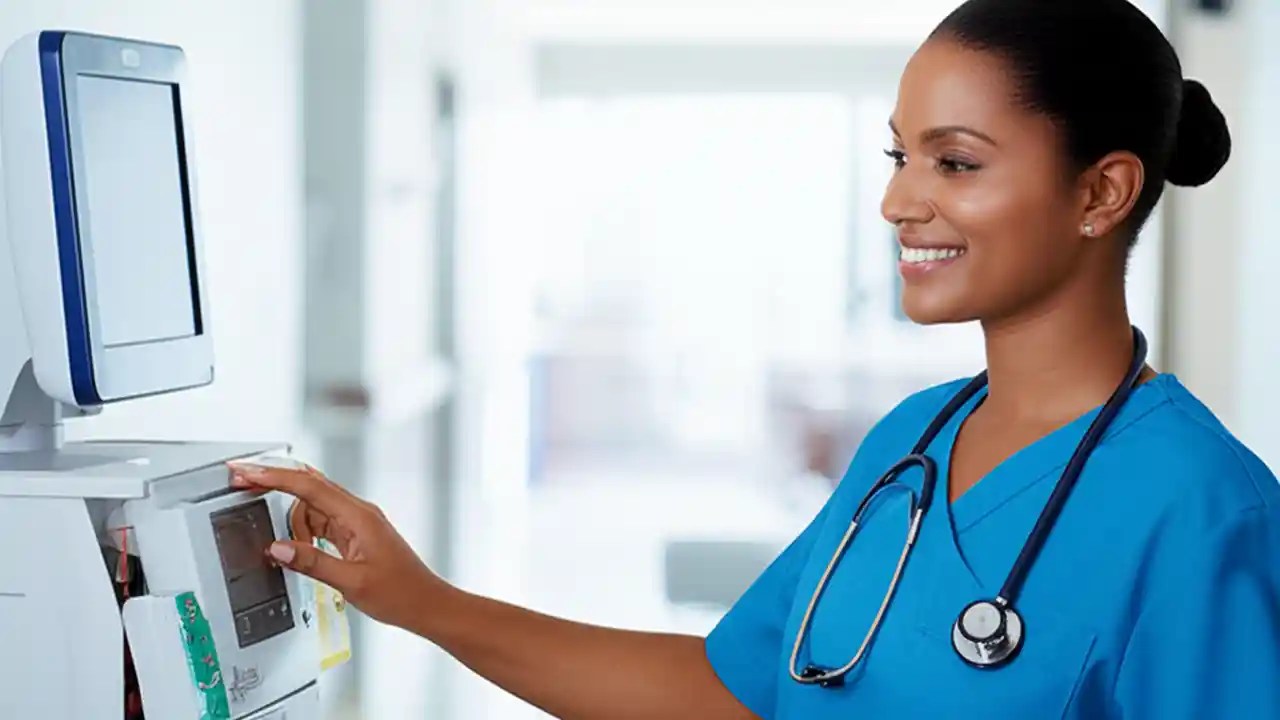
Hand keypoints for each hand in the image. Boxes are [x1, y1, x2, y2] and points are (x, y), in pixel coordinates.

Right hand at [227, 461, 447, 630]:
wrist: (426, 603)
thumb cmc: (400, 593)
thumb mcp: (351, 582)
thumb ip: (312, 563)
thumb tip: (278, 548)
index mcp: (359, 516)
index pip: (309, 487)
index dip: (274, 476)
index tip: (247, 471)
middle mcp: (358, 512)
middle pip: (309, 487)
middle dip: (275, 484)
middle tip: (243, 484)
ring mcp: (358, 522)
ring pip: (313, 506)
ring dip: (294, 522)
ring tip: (290, 550)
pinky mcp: (356, 534)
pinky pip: (322, 521)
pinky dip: (305, 531)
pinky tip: (300, 548)